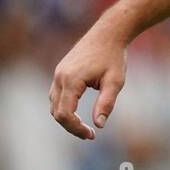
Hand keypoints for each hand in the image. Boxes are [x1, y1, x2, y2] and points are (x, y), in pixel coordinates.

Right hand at [49, 23, 128, 139]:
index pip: (65, 114)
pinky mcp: (61, 72)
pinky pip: (56, 95)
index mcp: (71, 80)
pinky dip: (64, 107)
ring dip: (66, 118)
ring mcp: (58, 73)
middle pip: (56, 112)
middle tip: (90, 135)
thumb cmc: (114, 57)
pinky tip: (79, 113)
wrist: (108, 33)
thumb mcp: (115, 81)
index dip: (76, 128)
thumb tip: (99, 125)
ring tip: (86, 127)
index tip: (92, 135)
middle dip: (71, 127)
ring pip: (54, 104)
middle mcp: (60, 77)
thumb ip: (106, 103)